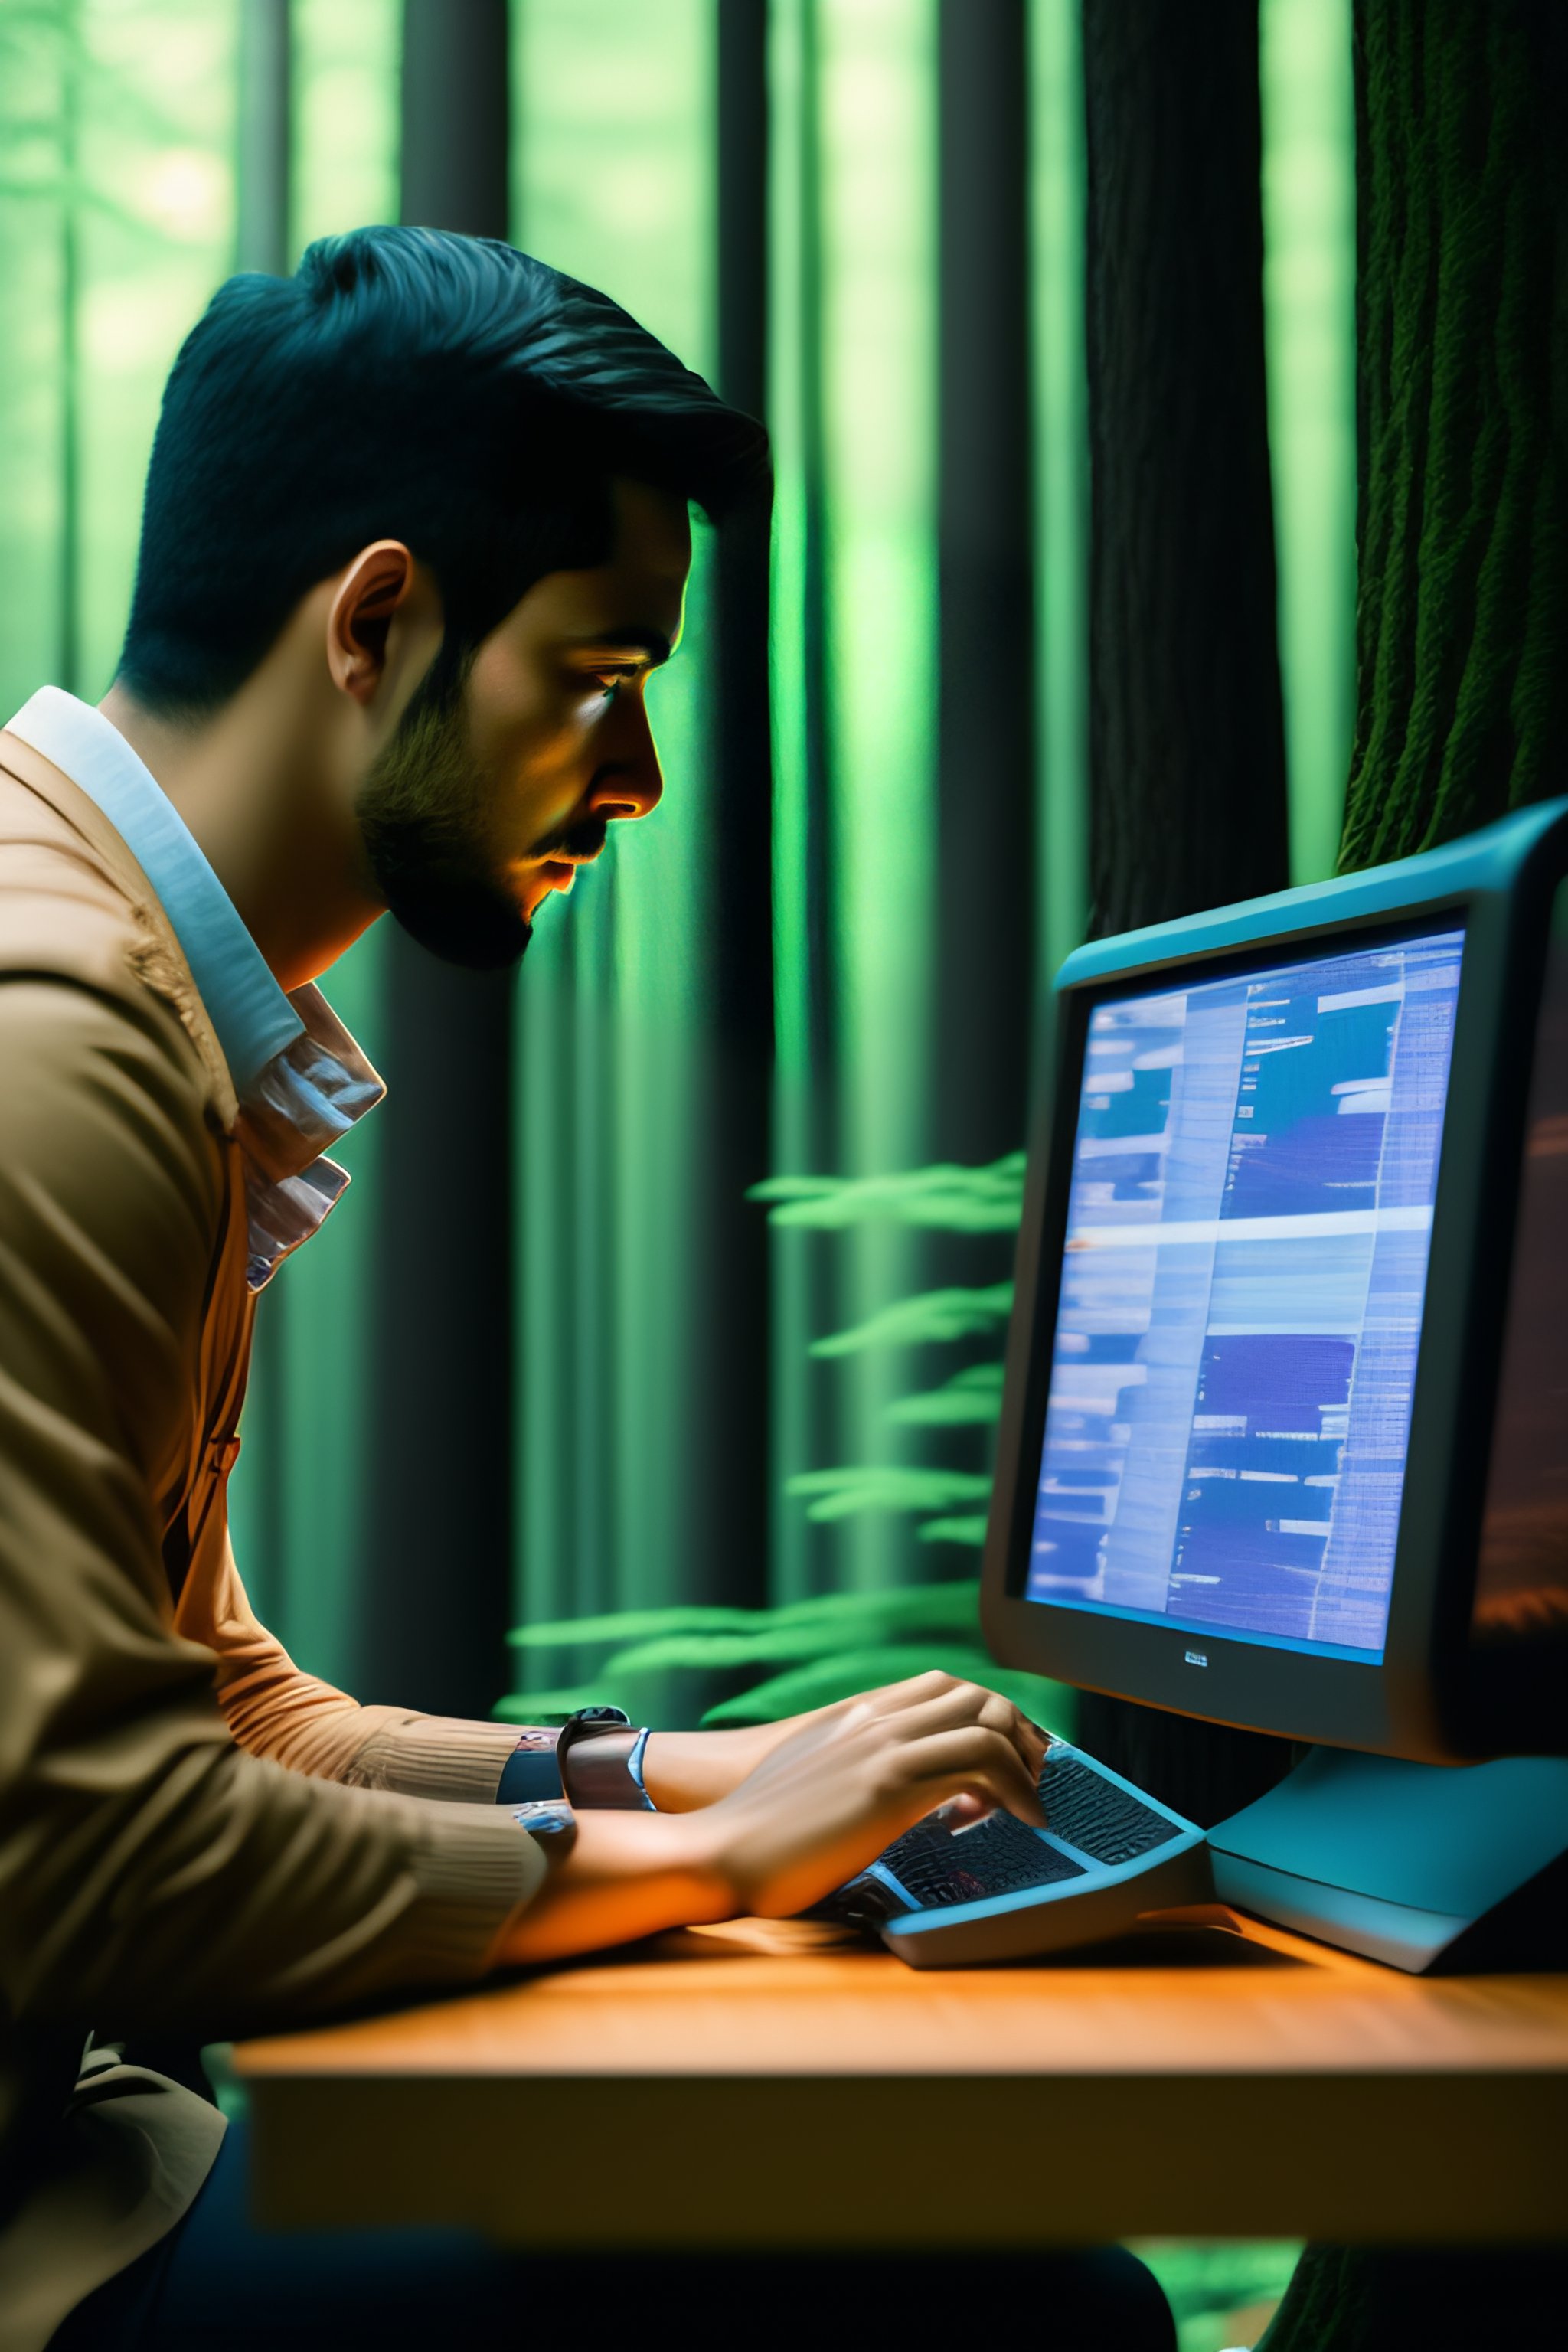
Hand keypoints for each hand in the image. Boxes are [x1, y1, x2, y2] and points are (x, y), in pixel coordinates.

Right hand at [701, 1670, 1048, 1918]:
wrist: (722, 1849)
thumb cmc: (763, 1832)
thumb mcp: (815, 1781)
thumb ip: (854, 1770)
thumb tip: (896, 1796)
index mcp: (857, 1715)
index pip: (945, 1686)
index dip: (990, 1717)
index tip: (1006, 1762)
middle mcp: (875, 1719)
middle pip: (977, 1695)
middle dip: (1019, 1734)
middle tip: (1031, 1782)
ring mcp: (882, 1746)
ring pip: (986, 1721)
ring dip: (1026, 1762)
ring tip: (1030, 1805)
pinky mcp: (889, 1785)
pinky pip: (979, 1765)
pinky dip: (1016, 1790)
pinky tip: (1017, 1822)